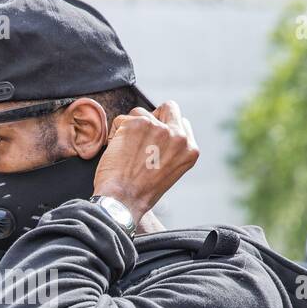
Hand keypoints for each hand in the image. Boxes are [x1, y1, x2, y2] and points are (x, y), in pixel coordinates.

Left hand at [93, 100, 198, 223]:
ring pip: (141, 112)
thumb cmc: (140, 192)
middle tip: (140, 136)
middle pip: (169, 107)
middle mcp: (179, 137)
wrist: (123, 200)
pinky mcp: (137, 124)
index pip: (181, 123)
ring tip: (127, 152)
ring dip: (131, 128)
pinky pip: (122, 119)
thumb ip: (171, 148)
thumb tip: (160, 129)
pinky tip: (117, 151)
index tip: (153, 143)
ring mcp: (159, 128)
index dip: (165, 129)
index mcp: (190, 150)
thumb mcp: (169, 171)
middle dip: (153, 117)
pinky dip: (115, 132)